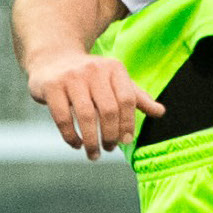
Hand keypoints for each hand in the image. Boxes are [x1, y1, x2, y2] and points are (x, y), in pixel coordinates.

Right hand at [27, 49, 162, 158]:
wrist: (54, 58)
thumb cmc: (91, 76)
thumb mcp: (115, 81)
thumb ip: (136, 97)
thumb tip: (160, 112)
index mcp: (114, 68)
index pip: (127, 100)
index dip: (128, 124)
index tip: (126, 141)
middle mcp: (94, 70)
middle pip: (108, 109)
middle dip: (111, 135)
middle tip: (110, 148)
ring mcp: (71, 77)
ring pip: (85, 116)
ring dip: (91, 141)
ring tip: (94, 154)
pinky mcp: (51, 87)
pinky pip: (62, 118)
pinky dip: (71, 136)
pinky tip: (76, 144)